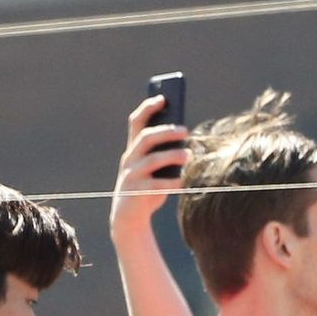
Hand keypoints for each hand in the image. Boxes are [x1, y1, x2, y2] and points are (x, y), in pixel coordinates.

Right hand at [112, 95, 189, 237]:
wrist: (128, 218)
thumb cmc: (146, 188)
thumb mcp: (153, 168)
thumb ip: (163, 153)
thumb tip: (183, 137)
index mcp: (133, 150)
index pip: (136, 122)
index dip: (147, 108)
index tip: (163, 98)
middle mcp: (129, 159)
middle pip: (146, 137)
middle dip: (166, 131)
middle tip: (184, 130)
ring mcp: (131, 175)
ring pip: (153, 159)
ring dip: (173, 155)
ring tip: (188, 155)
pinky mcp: (136, 192)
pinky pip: (158, 184)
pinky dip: (173, 182)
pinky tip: (184, 181)